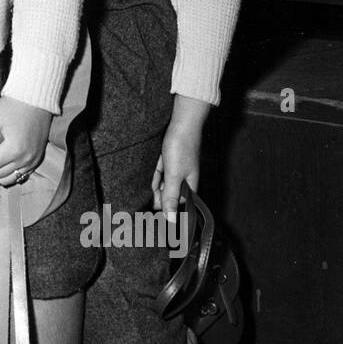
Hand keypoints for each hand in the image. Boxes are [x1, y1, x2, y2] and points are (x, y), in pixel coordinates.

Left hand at [0, 95, 52, 185]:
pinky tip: (10, 154)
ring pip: (6, 179)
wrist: (34, 101)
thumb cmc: (9, 108)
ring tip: (1, 149)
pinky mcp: (36, 161)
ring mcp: (32, 162)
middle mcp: (24, 160)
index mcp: (12, 150)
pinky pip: (19, 176)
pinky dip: (11, 169)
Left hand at [152, 94, 209, 220]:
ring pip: (160, 183)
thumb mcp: (174, 175)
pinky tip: (159, 161)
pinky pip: (159, 172)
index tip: (153, 199)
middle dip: (157, 189)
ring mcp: (177, 172)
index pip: (174, 205)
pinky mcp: (170, 163)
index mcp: (189, 187)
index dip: (163, 204)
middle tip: (160, 173)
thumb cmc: (181, 148)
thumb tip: (172, 220)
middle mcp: (184, 181)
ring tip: (162, 163)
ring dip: (155, 178)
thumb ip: (171, 197)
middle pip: (165, 195)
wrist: (182, 122)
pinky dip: (156, 169)